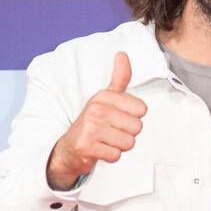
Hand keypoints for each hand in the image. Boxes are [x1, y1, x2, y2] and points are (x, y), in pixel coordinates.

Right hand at [47, 51, 145, 189]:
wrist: (68, 147)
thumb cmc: (93, 122)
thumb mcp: (105, 98)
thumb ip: (119, 78)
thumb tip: (122, 54)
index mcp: (103, 96)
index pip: (141, 109)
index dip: (133, 117)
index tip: (118, 118)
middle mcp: (96, 109)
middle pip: (137, 127)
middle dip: (128, 134)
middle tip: (112, 132)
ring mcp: (90, 128)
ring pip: (128, 142)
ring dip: (120, 146)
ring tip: (106, 141)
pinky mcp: (86, 146)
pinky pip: (116, 155)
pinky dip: (111, 156)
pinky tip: (100, 150)